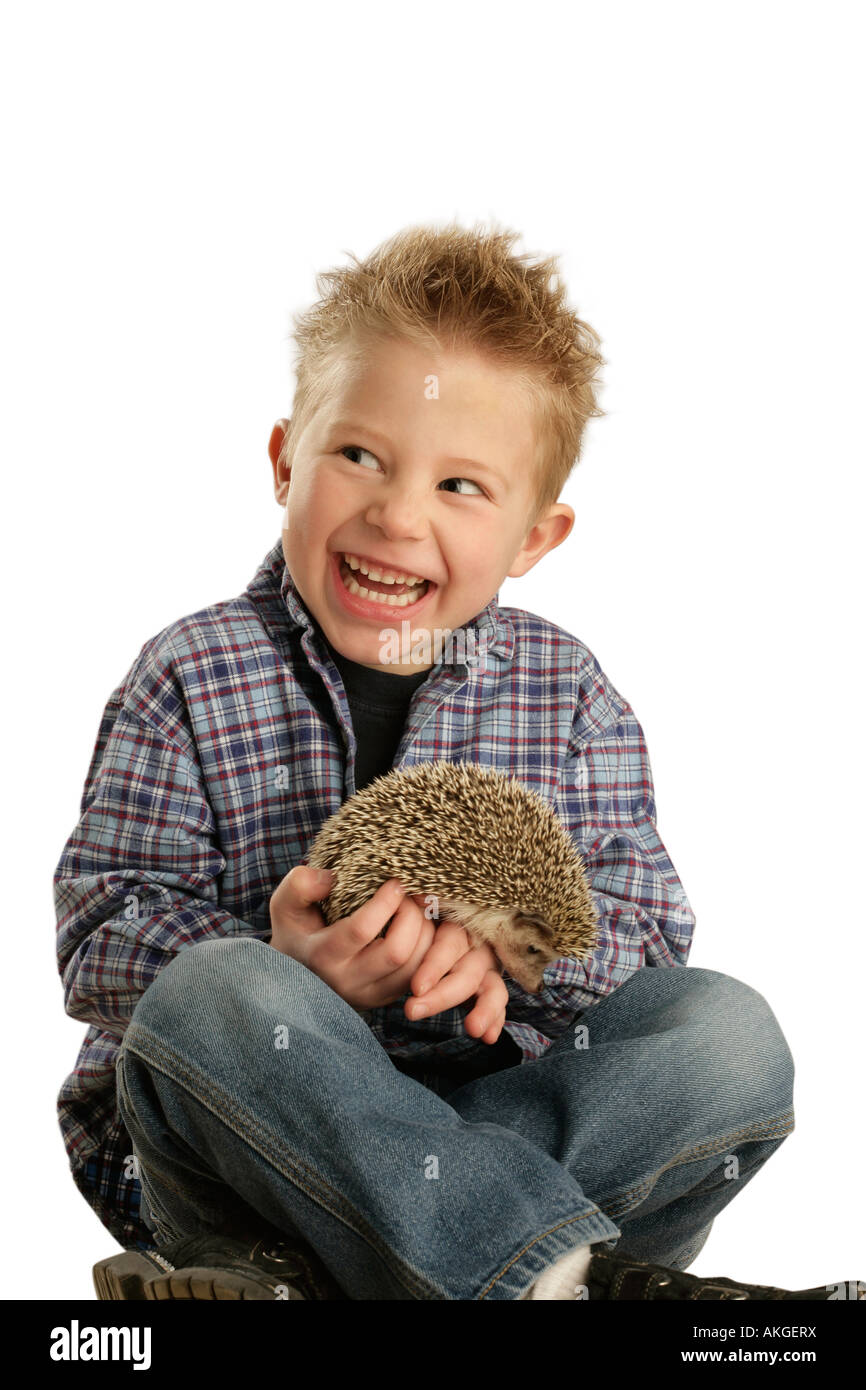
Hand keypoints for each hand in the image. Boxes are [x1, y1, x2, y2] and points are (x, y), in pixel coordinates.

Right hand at [268, 866, 435, 1010]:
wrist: (294, 972)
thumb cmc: (296, 929)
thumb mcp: (286, 903)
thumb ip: (301, 885)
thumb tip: (332, 879)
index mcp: (321, 955)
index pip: (362, 930)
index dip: (386, 902)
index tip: (395, 882)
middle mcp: (345, 982)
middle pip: (396, 952)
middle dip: (411, 917)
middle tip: (410, 895)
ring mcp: (366, 995)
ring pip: (414, 968)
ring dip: (425, 934)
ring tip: (416, 910)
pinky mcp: (383, 999)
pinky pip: (418, 977)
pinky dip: (427, 951)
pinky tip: (418, 930)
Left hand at [404, 902, 508, 1045]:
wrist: (436, 921)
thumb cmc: (424, 911)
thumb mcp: (423, 903)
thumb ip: (425, 901)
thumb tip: (417, 895)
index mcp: (461, 921)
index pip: (451, 945)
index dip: (435, 966)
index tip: (416, 988)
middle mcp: (478, 943)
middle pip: (467, 971)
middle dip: (443, 995)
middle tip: (413, 1011)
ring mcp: (487, 965)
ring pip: (492, 987)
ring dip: (485, 1009)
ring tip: (473, 1029)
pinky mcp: (490, 983)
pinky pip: (497, 1001)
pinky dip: (495, 1018)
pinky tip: (488, 1036)